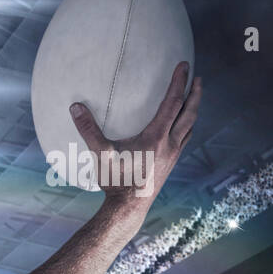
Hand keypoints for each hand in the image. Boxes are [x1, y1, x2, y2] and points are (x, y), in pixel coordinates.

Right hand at [69, 62, 201, 209]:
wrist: (128, 208)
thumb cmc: (114, 181)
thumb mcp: (100, 154)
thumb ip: (88, 129)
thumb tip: (75, 107)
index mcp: (156, 137)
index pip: (172, 102)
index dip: (178, 82)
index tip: (183, 65)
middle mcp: (170, 143)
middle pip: (189, 112)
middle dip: (195, 93)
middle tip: (197, 77)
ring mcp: (173, 154)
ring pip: (190, 126)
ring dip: (194, 109)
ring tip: (194, 97)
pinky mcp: (171, 163)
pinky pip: (185, 138)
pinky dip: (187, 126)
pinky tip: (182, 126)